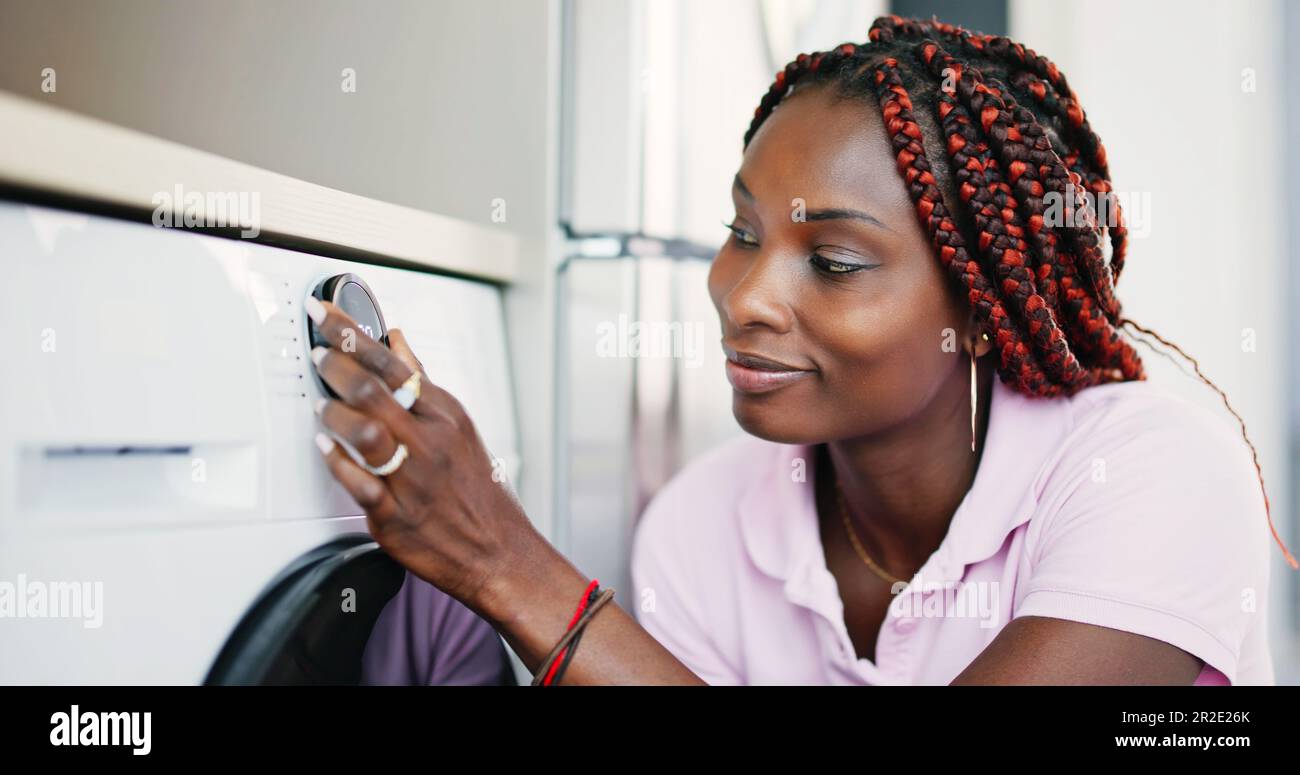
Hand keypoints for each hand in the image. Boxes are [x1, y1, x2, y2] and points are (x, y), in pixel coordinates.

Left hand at [305, 296, 539, 612]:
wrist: (497, 550)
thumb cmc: (475, 489)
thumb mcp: (457, 424)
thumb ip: (422, 381)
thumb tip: (397, 340)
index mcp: (444, 415)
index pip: (393, 362)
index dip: (352, 333)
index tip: (324, 313)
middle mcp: (429, 441)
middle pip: (375, 390)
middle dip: (337, 365)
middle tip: (317, 353)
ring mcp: (412, 478)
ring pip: (366, 432)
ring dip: (334, 412)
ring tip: (319, 404)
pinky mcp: (396, 514)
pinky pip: (360, 484)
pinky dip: (338, 462)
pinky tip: (325, 448)